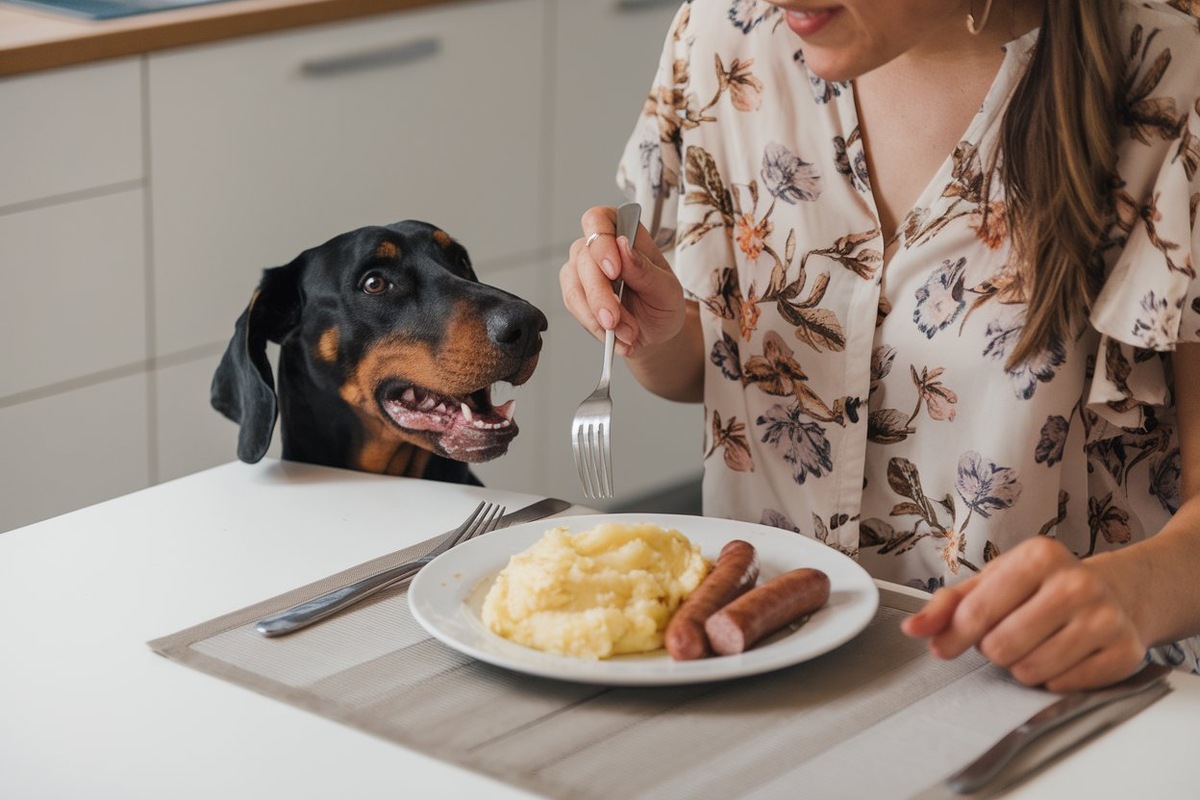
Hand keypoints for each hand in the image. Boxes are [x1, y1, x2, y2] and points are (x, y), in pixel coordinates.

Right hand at [559, 206, 685, 357]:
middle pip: (584, 258)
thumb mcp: (667, 290)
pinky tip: (614, 339)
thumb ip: (645, 270)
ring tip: (627, 335)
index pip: (598, 220)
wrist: (655, 332)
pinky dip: (595, 327)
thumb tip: (623, 247)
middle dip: (600, 294)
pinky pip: (575, 308)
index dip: (601, 243)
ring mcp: (581, 270)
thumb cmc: (663, 303)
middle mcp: (597, 246)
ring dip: (598, 316)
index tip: (614, 271)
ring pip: (574, 286)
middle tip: (616, 320)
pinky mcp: (574, 294)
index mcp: (623, 231)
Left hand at [901, 537, 1146, 690]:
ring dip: (1022, 665)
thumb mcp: (995, 581)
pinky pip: (1062, 685)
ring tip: (1035, 643)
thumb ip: (948, 604)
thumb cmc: (1044, 586)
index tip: (944, 647)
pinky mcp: (1124, 653)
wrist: (1118, 592)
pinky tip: (1062, 655)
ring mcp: (1104, 618)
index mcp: (1039, 556)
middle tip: (1008, 634)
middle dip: (994, 648)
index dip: (955, 635)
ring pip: (1030, 671)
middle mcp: (1076, 583)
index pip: (978, 610)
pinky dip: (1053, 678)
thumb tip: (912, 628)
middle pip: (1001, 646)